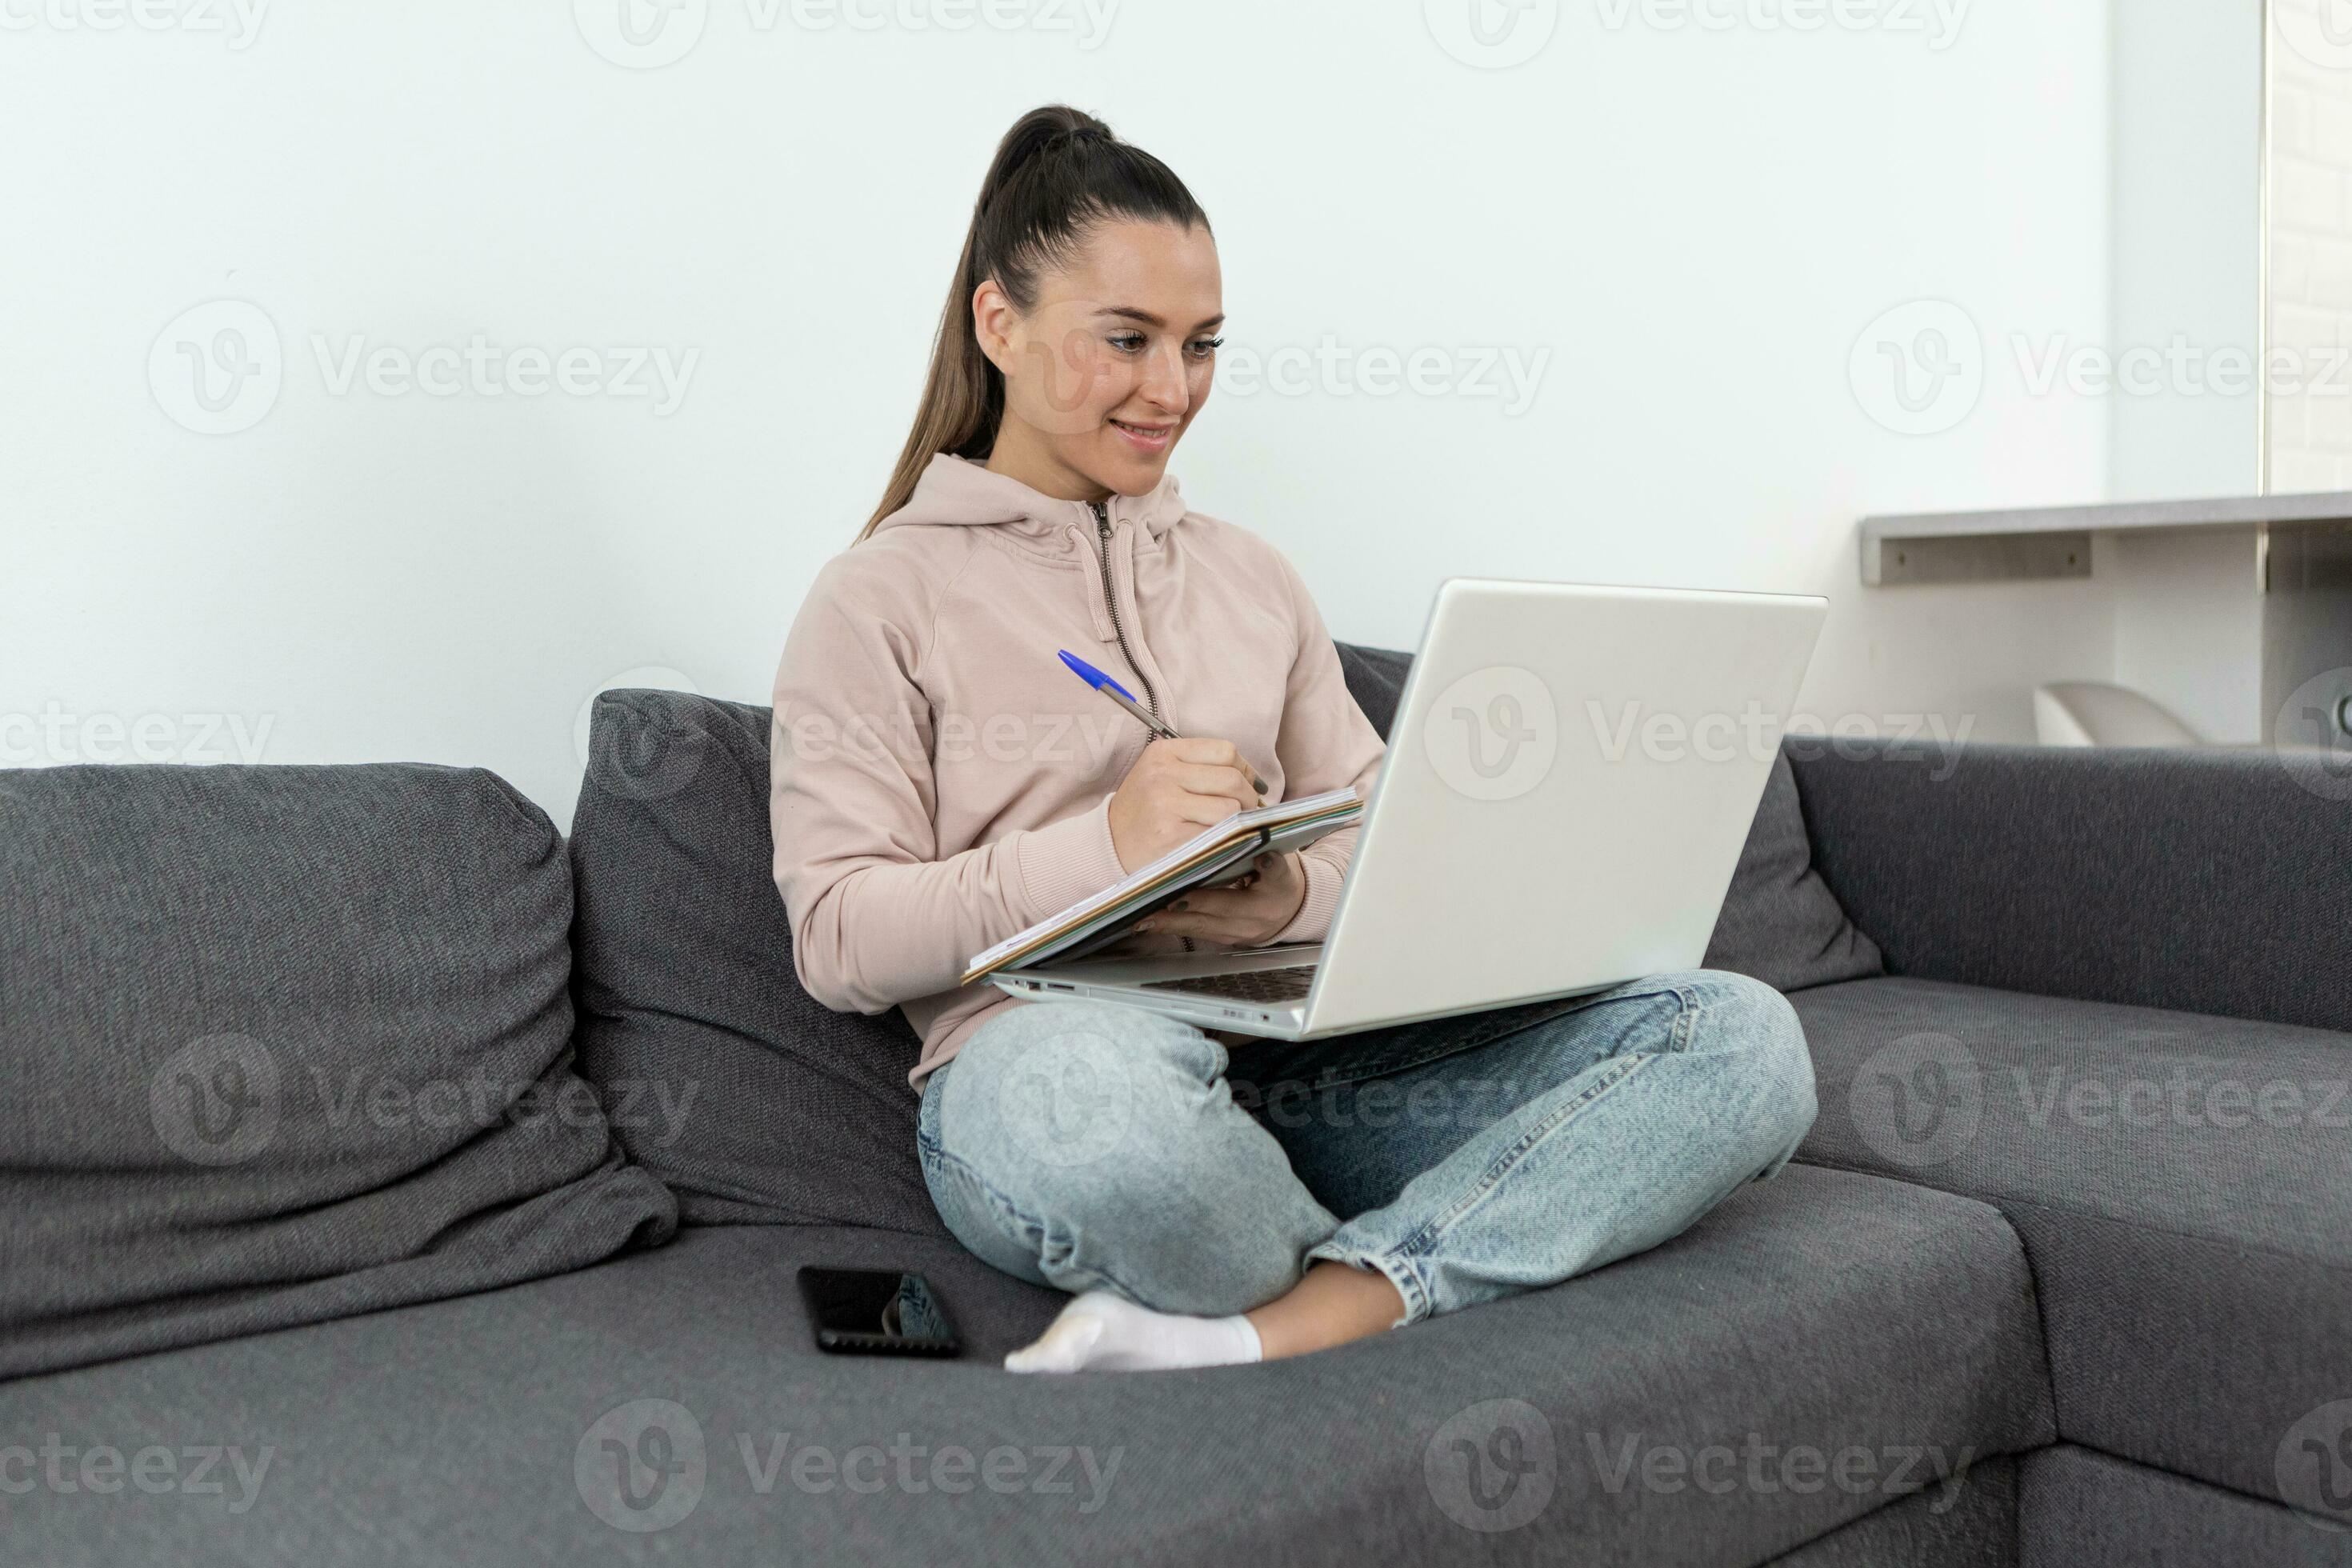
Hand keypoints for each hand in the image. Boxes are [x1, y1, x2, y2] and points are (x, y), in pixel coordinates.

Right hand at [1106, 736, 1262, 872]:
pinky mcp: (1171, 835)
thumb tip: (1255, 779)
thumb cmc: (1144, 809)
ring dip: (1237, 821)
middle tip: (1245, 811)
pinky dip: (1224, 840)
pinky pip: (1218, 834)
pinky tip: (1216, 842)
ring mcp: (1165, 804)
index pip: (1225, 751)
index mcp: (1163, 752)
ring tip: (1227, 827)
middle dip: (1248, 798)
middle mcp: (1163, 774)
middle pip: (1232, 779)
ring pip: (1229, 808)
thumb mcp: (1162, 774)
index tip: (1247, 785)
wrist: (1108, 842)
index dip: (1245, 769)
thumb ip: (1201, 767)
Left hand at [1136, 852, 1307, 946]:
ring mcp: (1240, 931)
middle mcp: (1260, 914)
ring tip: (1142, 913)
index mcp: (1280, 888)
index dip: (1264, 866)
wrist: (1289, 910)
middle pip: (1223, 906)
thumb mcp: (1281, 859)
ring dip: (1170, 919)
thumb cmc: (1277, 877)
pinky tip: (1147, 922)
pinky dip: (1170, 926)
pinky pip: (1194, 933)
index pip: (1274, 875)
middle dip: (1191, 900)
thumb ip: (1266, 849)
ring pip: (1202, 925)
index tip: (1250, 859)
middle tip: (1162, 893)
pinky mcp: (1224, 939)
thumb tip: (1253, 836)